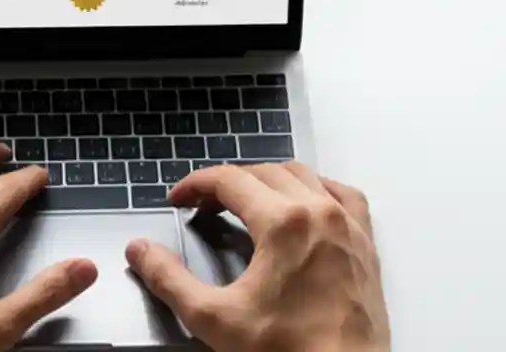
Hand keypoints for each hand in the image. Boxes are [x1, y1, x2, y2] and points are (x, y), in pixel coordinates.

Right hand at [125, 162, 388, 351]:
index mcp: (282, 223)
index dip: (196, 184)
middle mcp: (319, 212)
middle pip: (264, 172)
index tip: (179, 198)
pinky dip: (320, 189)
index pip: (229, 180)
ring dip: (270, 179)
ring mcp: (347, 226)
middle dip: (228, 182)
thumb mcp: (215, 319)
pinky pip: (344, 196)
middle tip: (203, 203)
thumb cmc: (288, 350)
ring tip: (248, 200)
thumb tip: (140, 251)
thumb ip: (169, 280)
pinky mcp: (365, 244)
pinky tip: (308, 203)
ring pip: (304, 176)